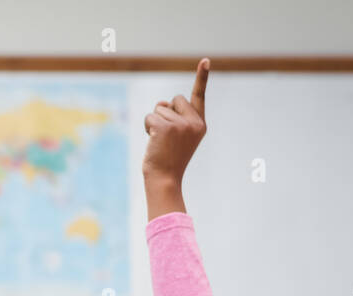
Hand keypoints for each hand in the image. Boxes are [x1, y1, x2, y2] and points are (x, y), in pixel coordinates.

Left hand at [142, 58, 209, 215]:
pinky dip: (147, 128)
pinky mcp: (165, 127)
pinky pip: (149, 117)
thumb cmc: (169, 160)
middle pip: (174, 100)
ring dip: (155, 123)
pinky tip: (154, 142)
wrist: (165, 180)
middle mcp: (194, 122)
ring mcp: (181, 124)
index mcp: (200, 124)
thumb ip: (173, 116)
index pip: (199, 96)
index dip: (202, 77)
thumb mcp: (176, 137)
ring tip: (161, 143)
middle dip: (165, 113)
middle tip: (167, 137)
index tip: (205, 60)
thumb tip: (162, 102)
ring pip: (159, 109)